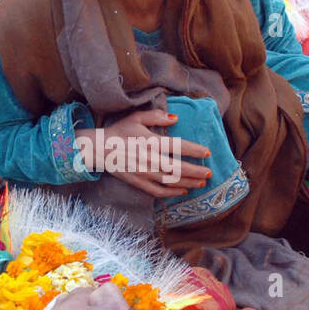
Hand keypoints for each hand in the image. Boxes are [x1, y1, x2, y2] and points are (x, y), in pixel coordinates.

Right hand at [75, 108, 212, 198]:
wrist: (99, 149)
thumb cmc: (120, 131)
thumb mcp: (136, 118)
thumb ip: (157, 116)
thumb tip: (176, 119)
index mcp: (150, 142)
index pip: (178, 146)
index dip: (194, 150)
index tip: (207, 153)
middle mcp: (149, 159)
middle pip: (178, 168)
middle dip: (196, 171)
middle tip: (209, 172)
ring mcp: (144, 173)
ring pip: (171, 182)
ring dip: (188, 183)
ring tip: (201, 182)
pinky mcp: (138, 183)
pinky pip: (158, 191)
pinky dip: (172, 193)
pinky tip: (182, 190)